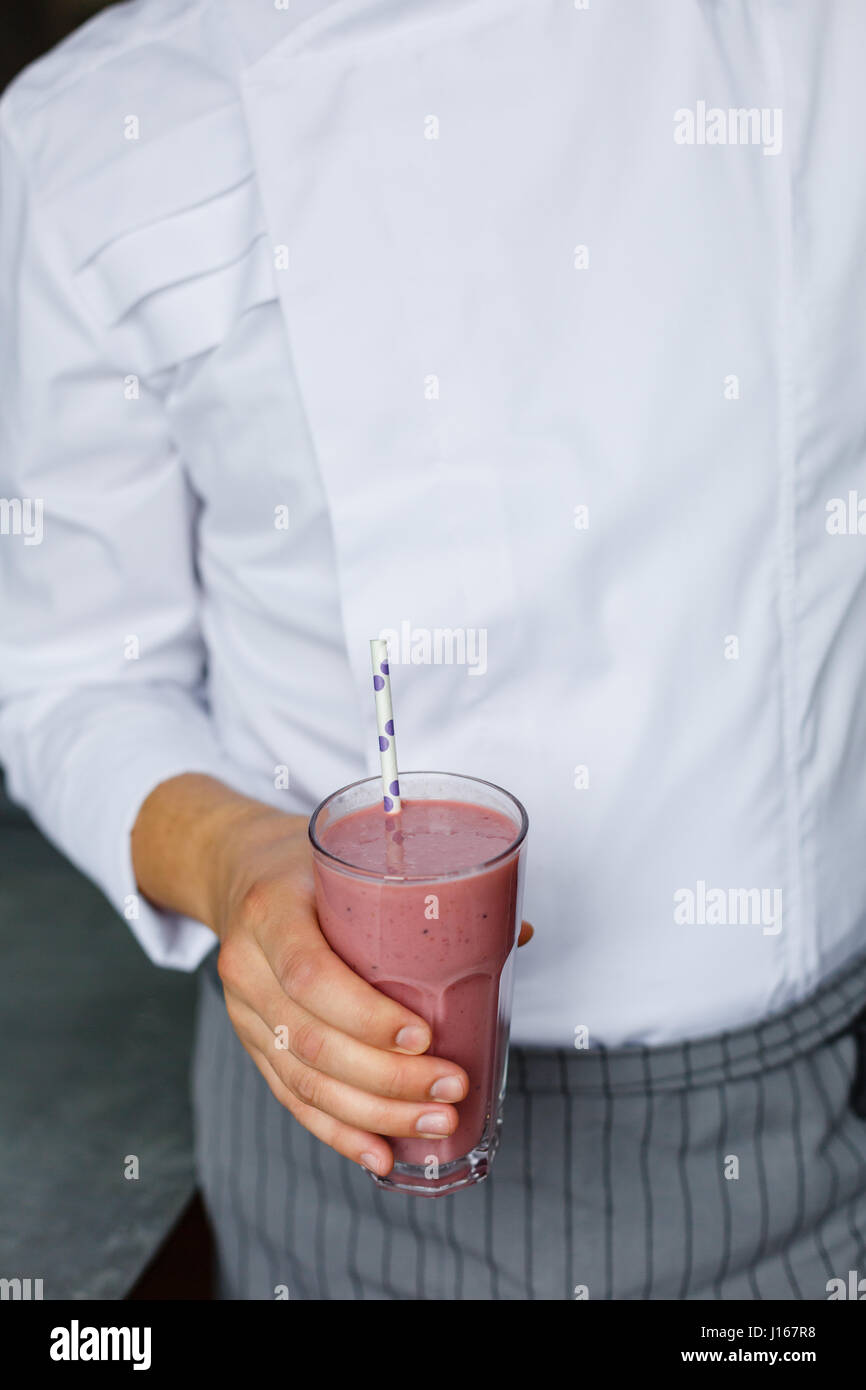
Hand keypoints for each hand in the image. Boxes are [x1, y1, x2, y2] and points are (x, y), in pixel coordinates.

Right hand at [132, 774, 531, 1175]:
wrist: (239, 870)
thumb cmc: (310, 864)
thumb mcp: (354, 859)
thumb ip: (425, 893)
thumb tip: (517, 933)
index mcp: (271, 909)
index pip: (310, 974)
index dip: (366, 1015)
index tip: (424, 1035)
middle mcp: (247, 965)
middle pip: (312, 1041)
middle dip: (388, 1078)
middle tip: (451, 1088)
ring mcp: (244, 1011)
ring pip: (303, 1081)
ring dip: (374, 1113)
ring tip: (436, 1123)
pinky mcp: (253, 1042)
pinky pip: (291, 1099)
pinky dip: (339, 1131)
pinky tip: (380, 1153)